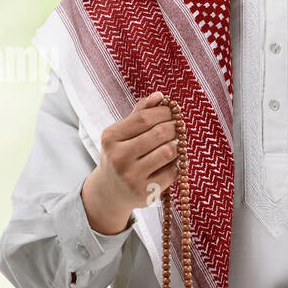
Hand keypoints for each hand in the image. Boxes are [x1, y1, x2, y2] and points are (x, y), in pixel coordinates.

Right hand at [81, 91, 180, 233]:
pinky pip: (172, 171)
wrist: (109, 192)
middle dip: (174, 126)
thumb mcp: (121, 134)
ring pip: (168, 151)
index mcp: (110, 138)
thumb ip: (139, 114)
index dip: (163, 112)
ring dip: (178, 144)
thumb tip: (158, 96)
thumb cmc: (120, 155)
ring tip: (176, 142)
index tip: (172, 111)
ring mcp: (131, 176)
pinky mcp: (145, 192)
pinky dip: (177, 163)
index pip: (144, 118)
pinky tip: (172, 161)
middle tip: (178, 126)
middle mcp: (118, 157)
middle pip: (158, 133)